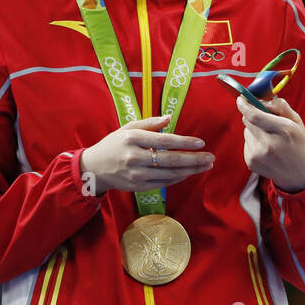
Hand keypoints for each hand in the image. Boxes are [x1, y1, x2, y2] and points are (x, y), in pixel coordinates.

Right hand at [80, 115, 212, 194]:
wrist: (94, 167)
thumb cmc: (114, 144)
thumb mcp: (128, 128)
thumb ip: (150, 123)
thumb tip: (169, 117)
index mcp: (132, 139)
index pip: (165, 141)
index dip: (185, 142)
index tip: (201, 143)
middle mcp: (134, 157)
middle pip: (171, 160)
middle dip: (194, 159)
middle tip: (211, 157)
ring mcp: (136, 174)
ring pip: (170, 174)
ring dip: (191, 170)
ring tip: (206, 165)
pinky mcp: (138, 186)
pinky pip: (163, 183)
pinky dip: (178, 178)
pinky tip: (189, 173)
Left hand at [239, 95, 304, 192]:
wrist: (300, 174)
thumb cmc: (298, 143)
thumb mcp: (297, 122)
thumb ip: (280, 106)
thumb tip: (260, 100)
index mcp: (285, 131)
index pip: (255, 115)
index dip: (244, 105)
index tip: (240, 99)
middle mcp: (270, 144)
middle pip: (248, 121)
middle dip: (252, 115)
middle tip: (264, 119)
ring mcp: (259, 155)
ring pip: (246, 131)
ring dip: (254, 130)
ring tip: (270, 139)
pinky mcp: (251, 162)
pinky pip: (246, 142)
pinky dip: (253, 141)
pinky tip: (266, 149)